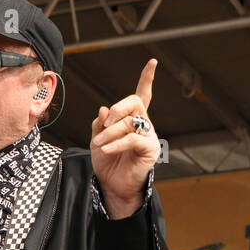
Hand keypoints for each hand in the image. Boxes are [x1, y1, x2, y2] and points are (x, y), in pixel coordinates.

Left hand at [90, 59, 158, 216]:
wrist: (113, 186)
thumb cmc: (107, 163)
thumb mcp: (97, 139)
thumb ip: (99, 123)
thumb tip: (104, 109)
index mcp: (132, 118)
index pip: (142, 94)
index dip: (146, 79)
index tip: (153, 62)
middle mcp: (143, 124)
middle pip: (135, 102)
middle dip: (118, 108)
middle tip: (105, 122)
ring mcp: (148, 135)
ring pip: (130, 122)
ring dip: (110, 132)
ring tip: (99, 143)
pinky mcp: (149, 149)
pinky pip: (132, 139)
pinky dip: (116, 143)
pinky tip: (105, 149)